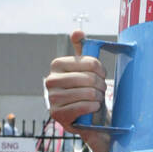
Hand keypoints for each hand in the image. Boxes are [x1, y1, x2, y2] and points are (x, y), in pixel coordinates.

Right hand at [44, 30, 110, 151]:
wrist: (87, 119)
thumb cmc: (87, 91)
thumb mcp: (85, 70)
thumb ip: (83, 51)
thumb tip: (77, 32)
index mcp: (57, 64)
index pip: (89, 62)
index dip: (101, 70)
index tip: (102, 76)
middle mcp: (50, 80)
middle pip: (89, 78)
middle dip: (100, 86)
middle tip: (101, 91)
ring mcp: (52, 98)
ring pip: (86, 93)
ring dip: (97, 98)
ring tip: (97, 100)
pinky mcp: (57, 115)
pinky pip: (82, 107)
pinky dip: (92, 108)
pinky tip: (94, 108)